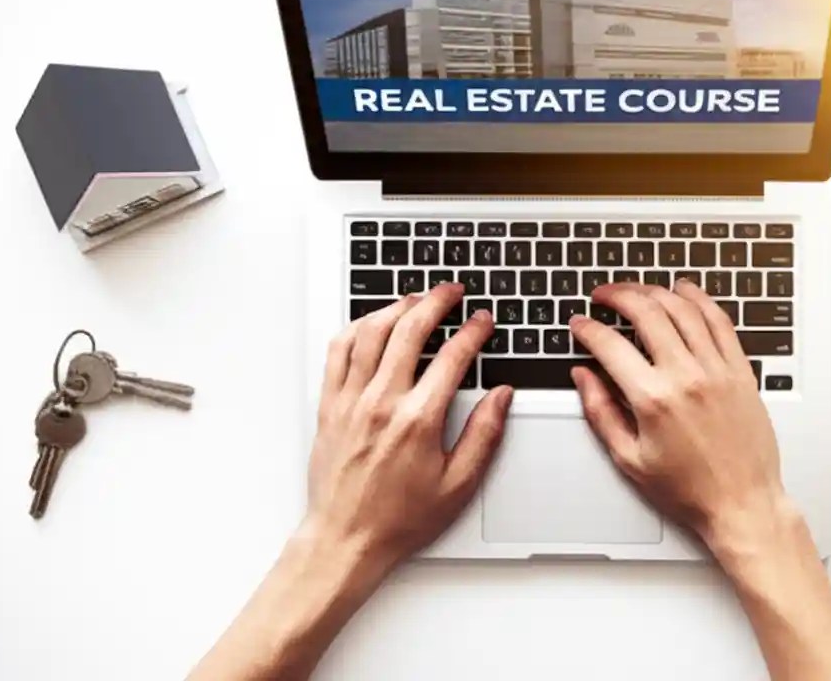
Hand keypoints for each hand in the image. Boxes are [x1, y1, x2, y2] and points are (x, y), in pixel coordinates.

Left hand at [306, 284, 513, 571]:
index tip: (483, 321)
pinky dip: (356, 328)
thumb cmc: (399, 519)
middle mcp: (382, 403)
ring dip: (397, 307)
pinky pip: (338, 352)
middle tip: (451, 291)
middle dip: (436, 302)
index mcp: (418, 421)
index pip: (452, 357)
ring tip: (416, 298)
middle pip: (410, 330)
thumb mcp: (458, 485)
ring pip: (371, 333)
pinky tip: (371, 323)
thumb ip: (484, 435)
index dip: (472, 331)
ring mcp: (350, 401)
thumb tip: (501, 397)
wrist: (345, 539)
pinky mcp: (329, 406)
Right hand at [569, 281, 792, 559]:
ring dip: (655, 291)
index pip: (610, 345)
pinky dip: (700, 300)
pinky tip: (685, 291)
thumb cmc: (689, 490)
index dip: (588, 329)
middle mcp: (686, 377)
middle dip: (618, 295)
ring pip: (683, 309)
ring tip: (637, 290)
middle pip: (646, 312)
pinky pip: (720, 322)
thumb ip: (600, 412)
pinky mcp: (740, 371)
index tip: (580, 324)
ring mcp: (717, 370)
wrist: (742, 504)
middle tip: (604, 294)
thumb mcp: (629, 459)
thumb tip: (583, 377)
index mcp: (653, 400)